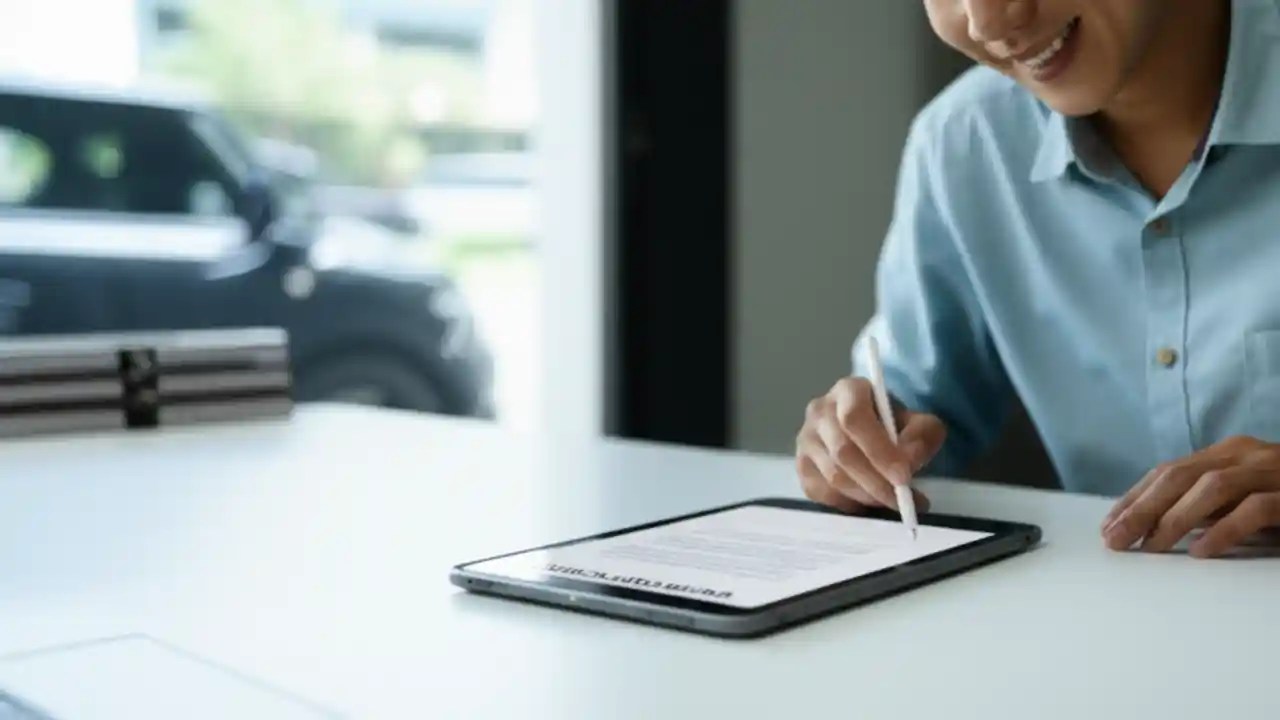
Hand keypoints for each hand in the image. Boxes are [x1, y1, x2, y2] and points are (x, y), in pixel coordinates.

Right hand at [795, 377, 946, 512]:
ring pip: (833, 476)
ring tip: (892, 502)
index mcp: (848, 390)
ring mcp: (805, 439)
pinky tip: (868, 502)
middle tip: (903, 501)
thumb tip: (907, 464)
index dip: (879, 451)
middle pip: (843, 452)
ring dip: (866, 496)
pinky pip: (821, 493)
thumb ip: (922, 437)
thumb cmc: (894, 425)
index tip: (903, 478)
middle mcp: (819, 411)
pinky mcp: (801, 466)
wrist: (870, 431)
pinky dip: (848, 503)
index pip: (855, 418)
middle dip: (876, 482)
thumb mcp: (919, 423)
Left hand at [1101, 436, 1279, 557]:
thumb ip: (1207, 506)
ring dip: (1176, 518)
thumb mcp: (1243, 499)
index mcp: (1230, 453)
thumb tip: (1151, 525)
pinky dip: (1224, 530)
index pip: (1169, 471)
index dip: (1135, 497)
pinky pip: (1256, 509)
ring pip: (1213, 486)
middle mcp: (1248, 454)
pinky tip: (1201, 551)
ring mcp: (1275, 471)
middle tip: (1115, 540)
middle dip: (1142, 508)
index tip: (1108, 525)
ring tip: (1151, 547)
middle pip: (1181, 476)